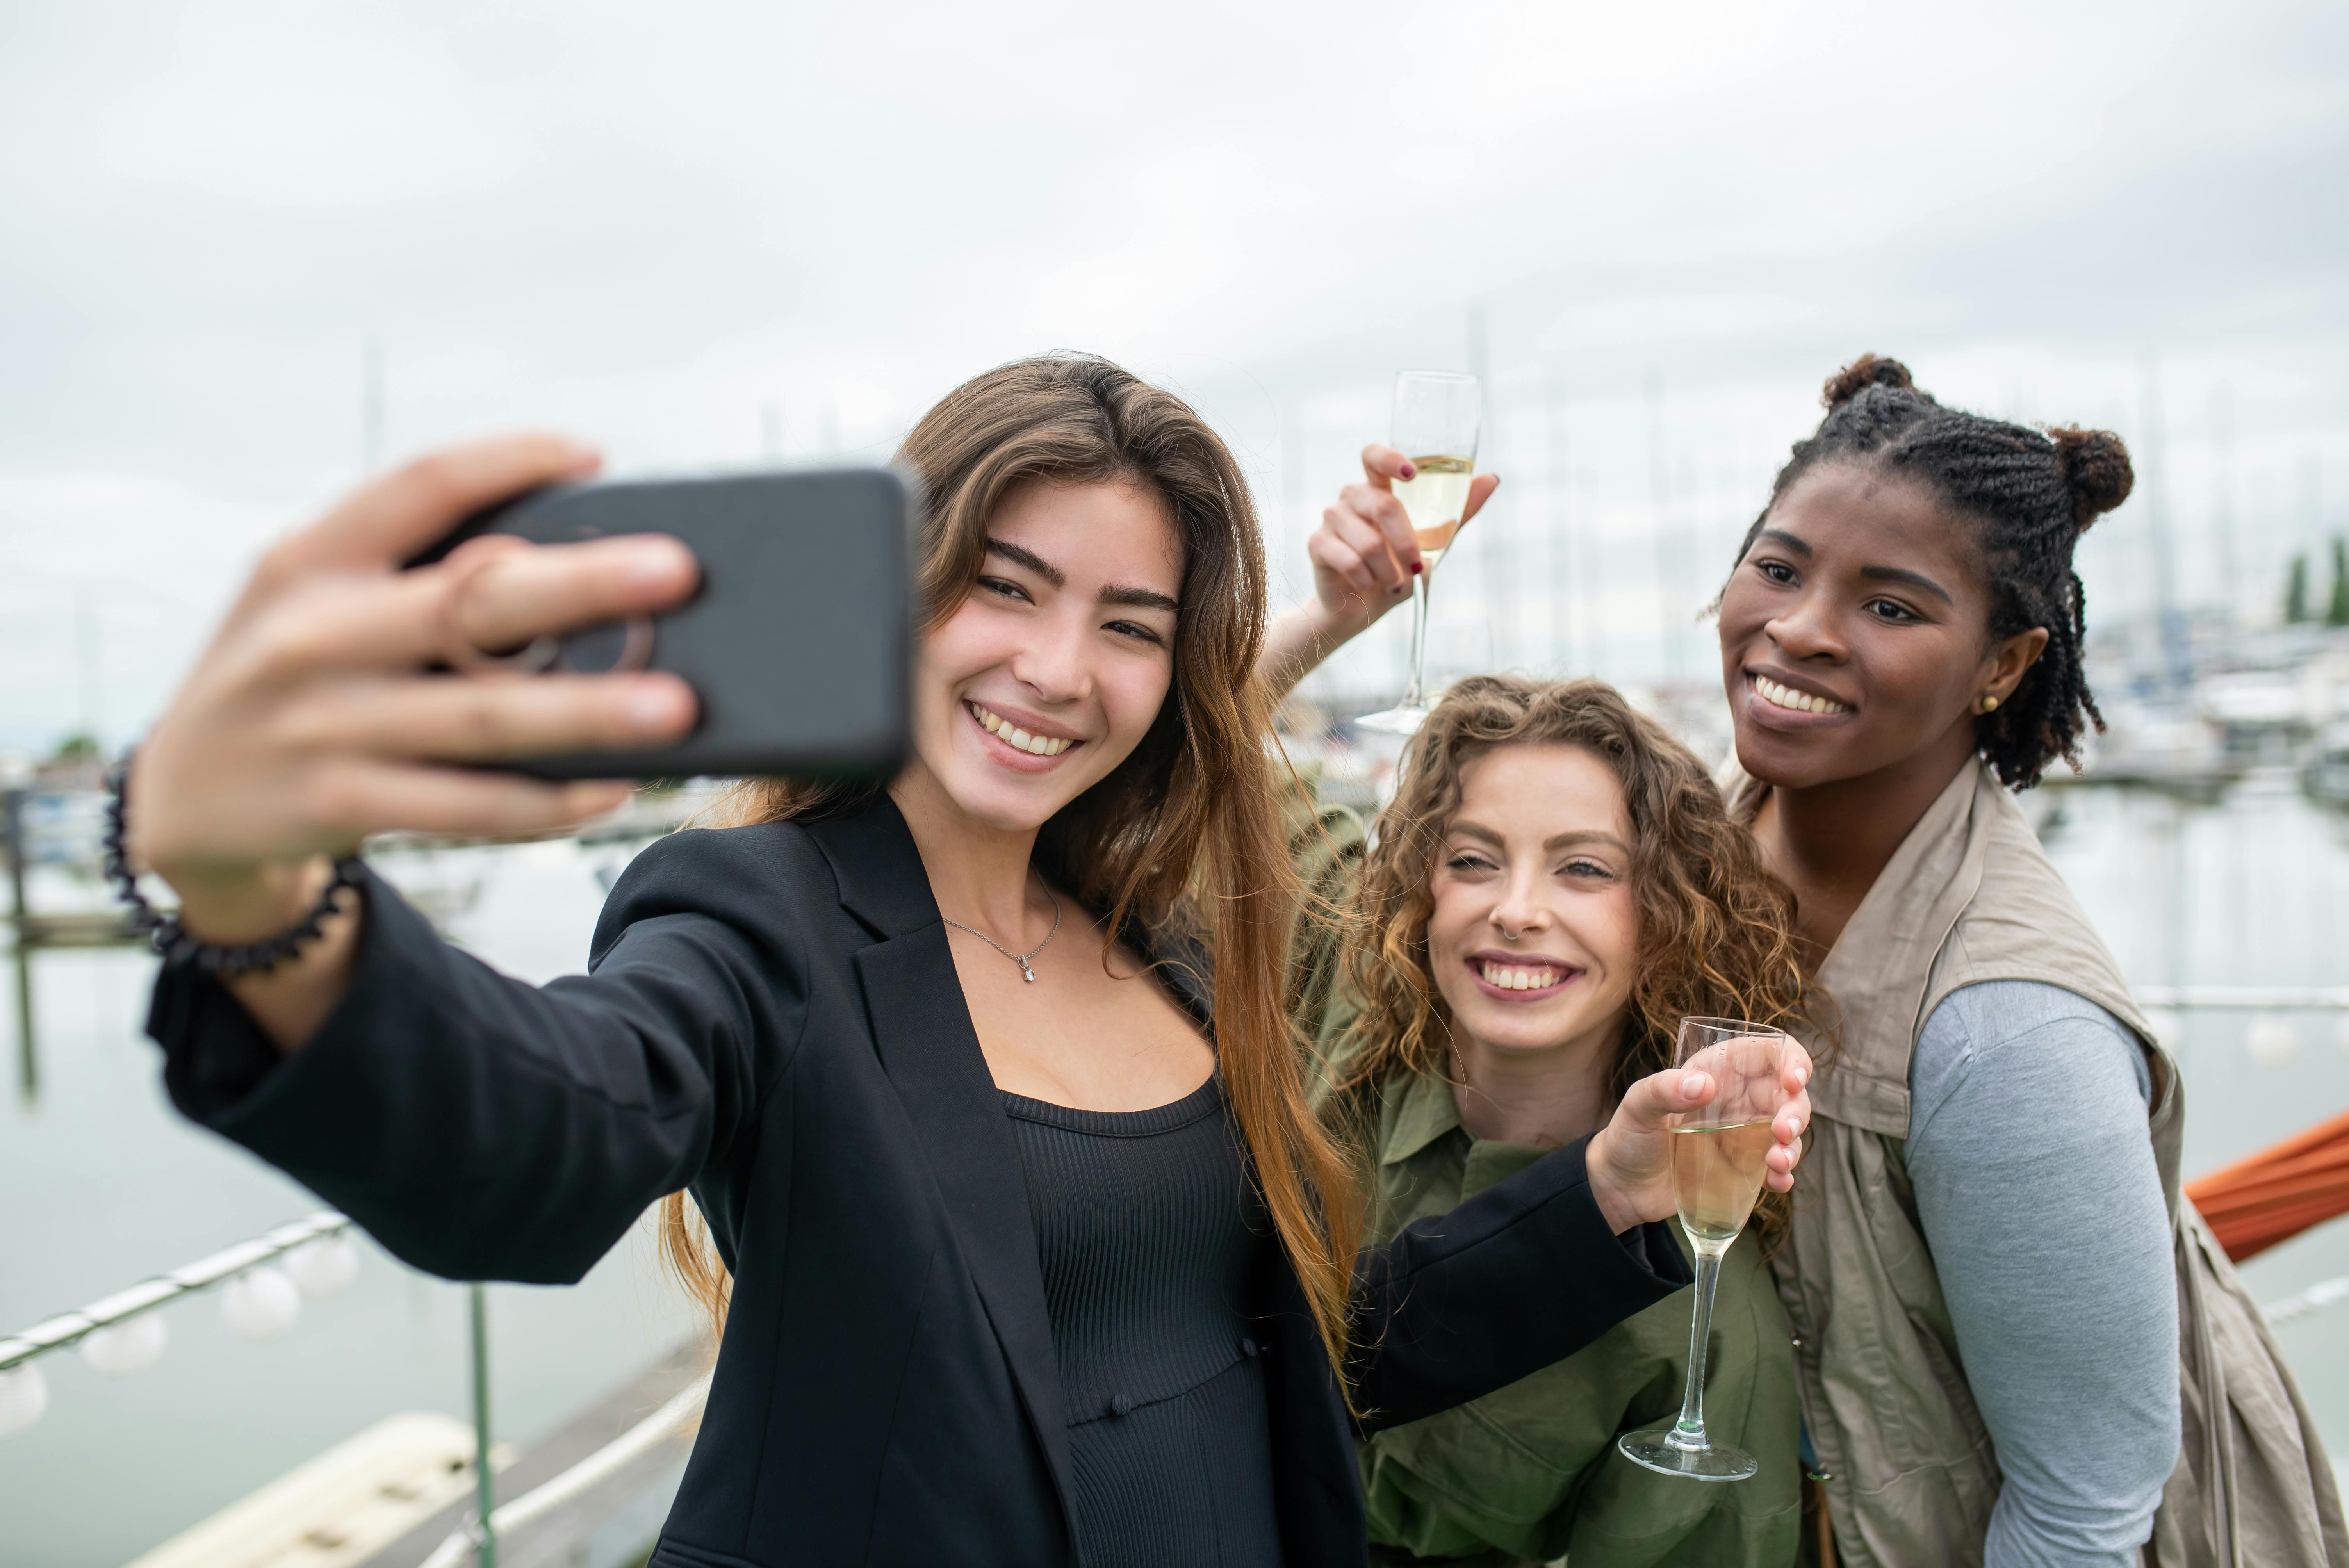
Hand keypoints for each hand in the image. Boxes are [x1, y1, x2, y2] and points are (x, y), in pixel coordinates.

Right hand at [132, 434, 701, 939]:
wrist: (179, 800)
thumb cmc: (292, 679)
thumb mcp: (313, 603)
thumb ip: (409, 575)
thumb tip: (566, 559)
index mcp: (310, 560)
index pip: (421, 484)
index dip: (510, 460)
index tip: (592, 454)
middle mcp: (312, 634)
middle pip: (470, 599)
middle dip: (583, 584)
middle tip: (678, 571)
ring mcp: (322, 724)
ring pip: (483, 716)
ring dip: (588, 711)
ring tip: (677, 706)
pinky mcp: (334, 804)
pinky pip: (464, 805)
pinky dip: (545, 802)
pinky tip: (611, 788)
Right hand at [1260, 444, 1499, 694]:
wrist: (1363, 608)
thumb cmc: (1398, 568)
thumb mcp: (1433, 542)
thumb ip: (1458, 512)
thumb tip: (1491, 478)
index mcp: (1378, 489)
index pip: (1374, 456)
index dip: (1390, 458)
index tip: (1411, 474)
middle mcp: (1352, 498)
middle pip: (1380, 503)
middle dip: (1405, 541)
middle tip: (1415, 566)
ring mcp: (1332, 519)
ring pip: (1366, 539)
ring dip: (1387, 569)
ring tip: (1392, 582)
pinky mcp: (1317, 544)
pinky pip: (1346, 559)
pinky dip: (1366, 579)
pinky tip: (1368, 585)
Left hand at [1584, 1041, 1813, 1234]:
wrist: (1620, 1188)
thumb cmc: (1627, 1137)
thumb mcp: (1637, 1107)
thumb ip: (1663, 1090)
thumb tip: (1704, 1085)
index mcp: (1716, 1071)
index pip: (1766, 1052)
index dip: (1791, 1059)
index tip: (1794, 1081)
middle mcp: (1737, 1099)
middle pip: (1787, 1094)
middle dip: (1796, 1110)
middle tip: (1783, 1133)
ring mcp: (1743, 1134)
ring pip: (1788, 1130)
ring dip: (1794, 1145)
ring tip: (1777, 1163)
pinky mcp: (1743, 1166)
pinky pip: (1777, 1166)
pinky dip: (1785, 1173)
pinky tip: (1779, 1182)